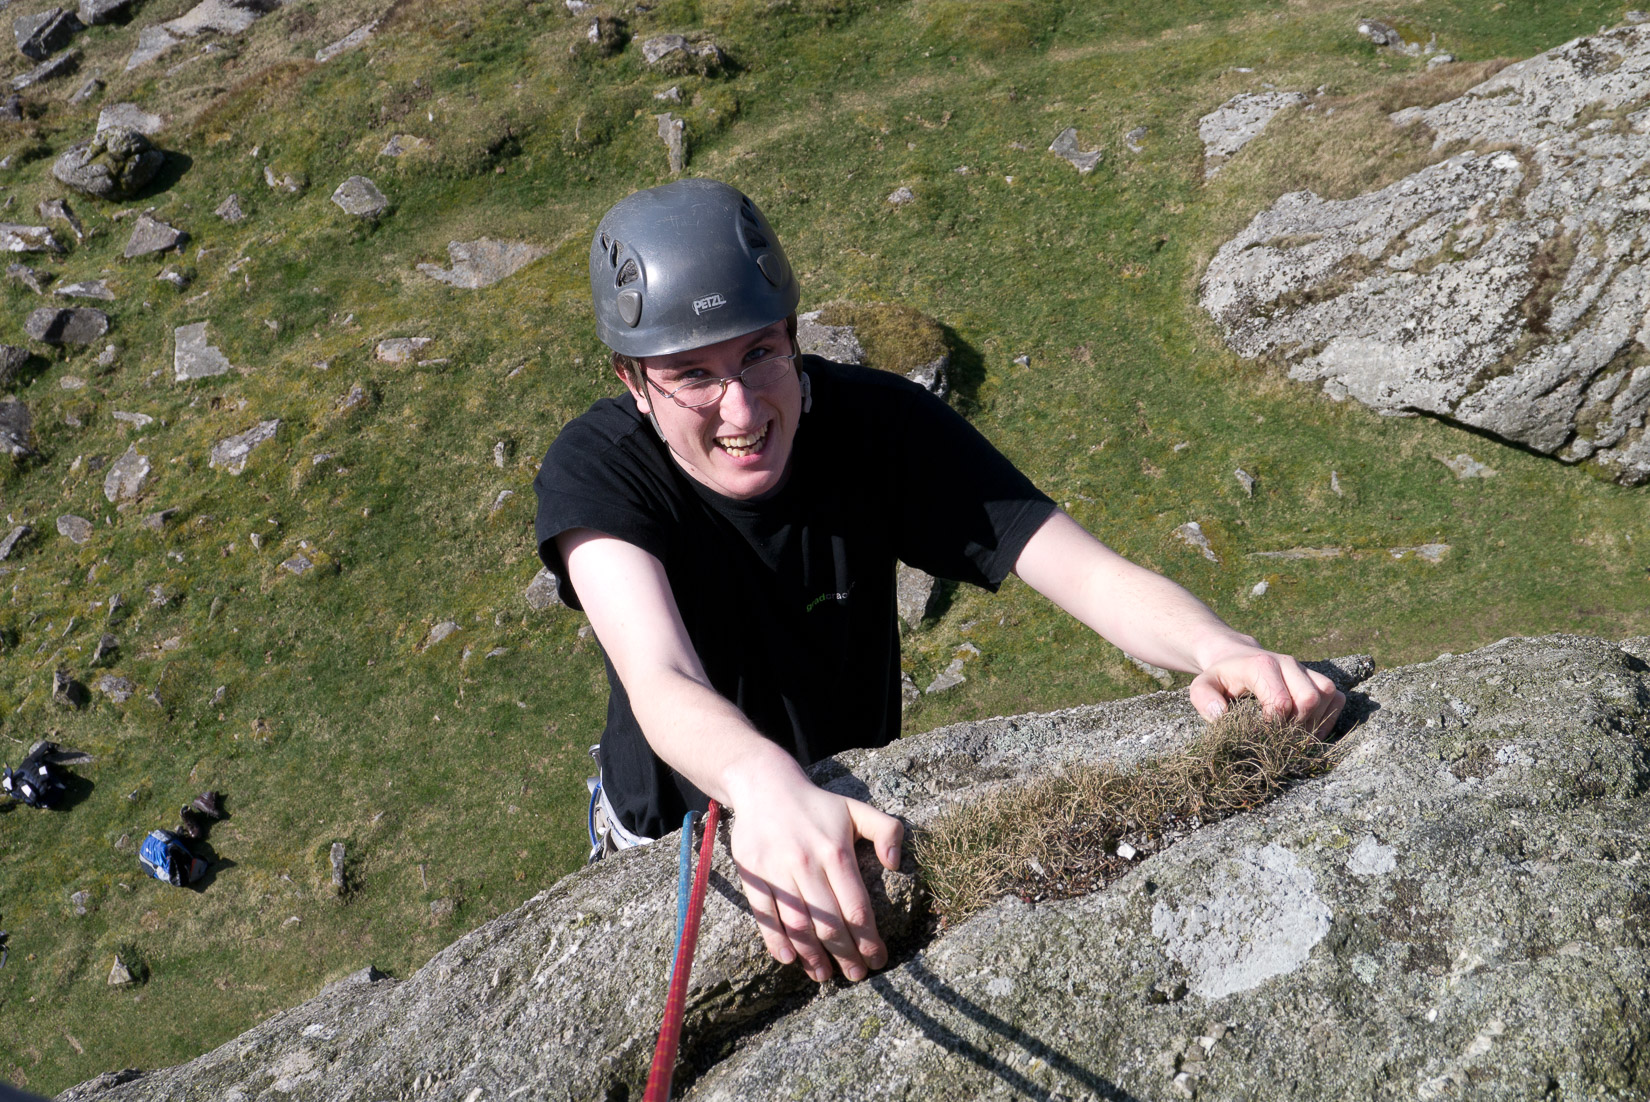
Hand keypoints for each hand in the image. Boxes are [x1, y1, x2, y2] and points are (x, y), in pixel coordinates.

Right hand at [726, 778, 903, 983]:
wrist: (764, 786)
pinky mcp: (752, 874)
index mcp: (835, 852)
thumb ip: (887, 832)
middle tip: (856, 975)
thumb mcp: (857, 809)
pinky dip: (776, 940)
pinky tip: (790, 959)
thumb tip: (895, 865)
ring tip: (825, 975)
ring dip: (812, 955)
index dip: (868, 939)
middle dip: (845, 954)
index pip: (856, 907)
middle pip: (829, 923)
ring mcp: (776, 871)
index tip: (878, 959)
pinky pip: (764, 914)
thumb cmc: (817, 804)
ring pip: (797, 923)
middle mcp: (806, 863)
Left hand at [1189, 649, 1344, 736]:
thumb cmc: (1220, 678)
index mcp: (1261, 665)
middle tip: (1278, 737)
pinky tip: (1308, 730)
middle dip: (1296, 725)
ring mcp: (1306, 670)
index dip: (1271, 727)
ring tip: (1292, 735)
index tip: (1257, 736)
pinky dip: (1327, 718)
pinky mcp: (1318, 678)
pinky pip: (1337, 698)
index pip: (1280, 702)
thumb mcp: (1201, 686)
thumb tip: (1221, 715)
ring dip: (1314, 722)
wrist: (1236, 658)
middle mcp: (1288, 663)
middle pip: (1309, 698)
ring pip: (1327, 696)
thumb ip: (1204, 700)